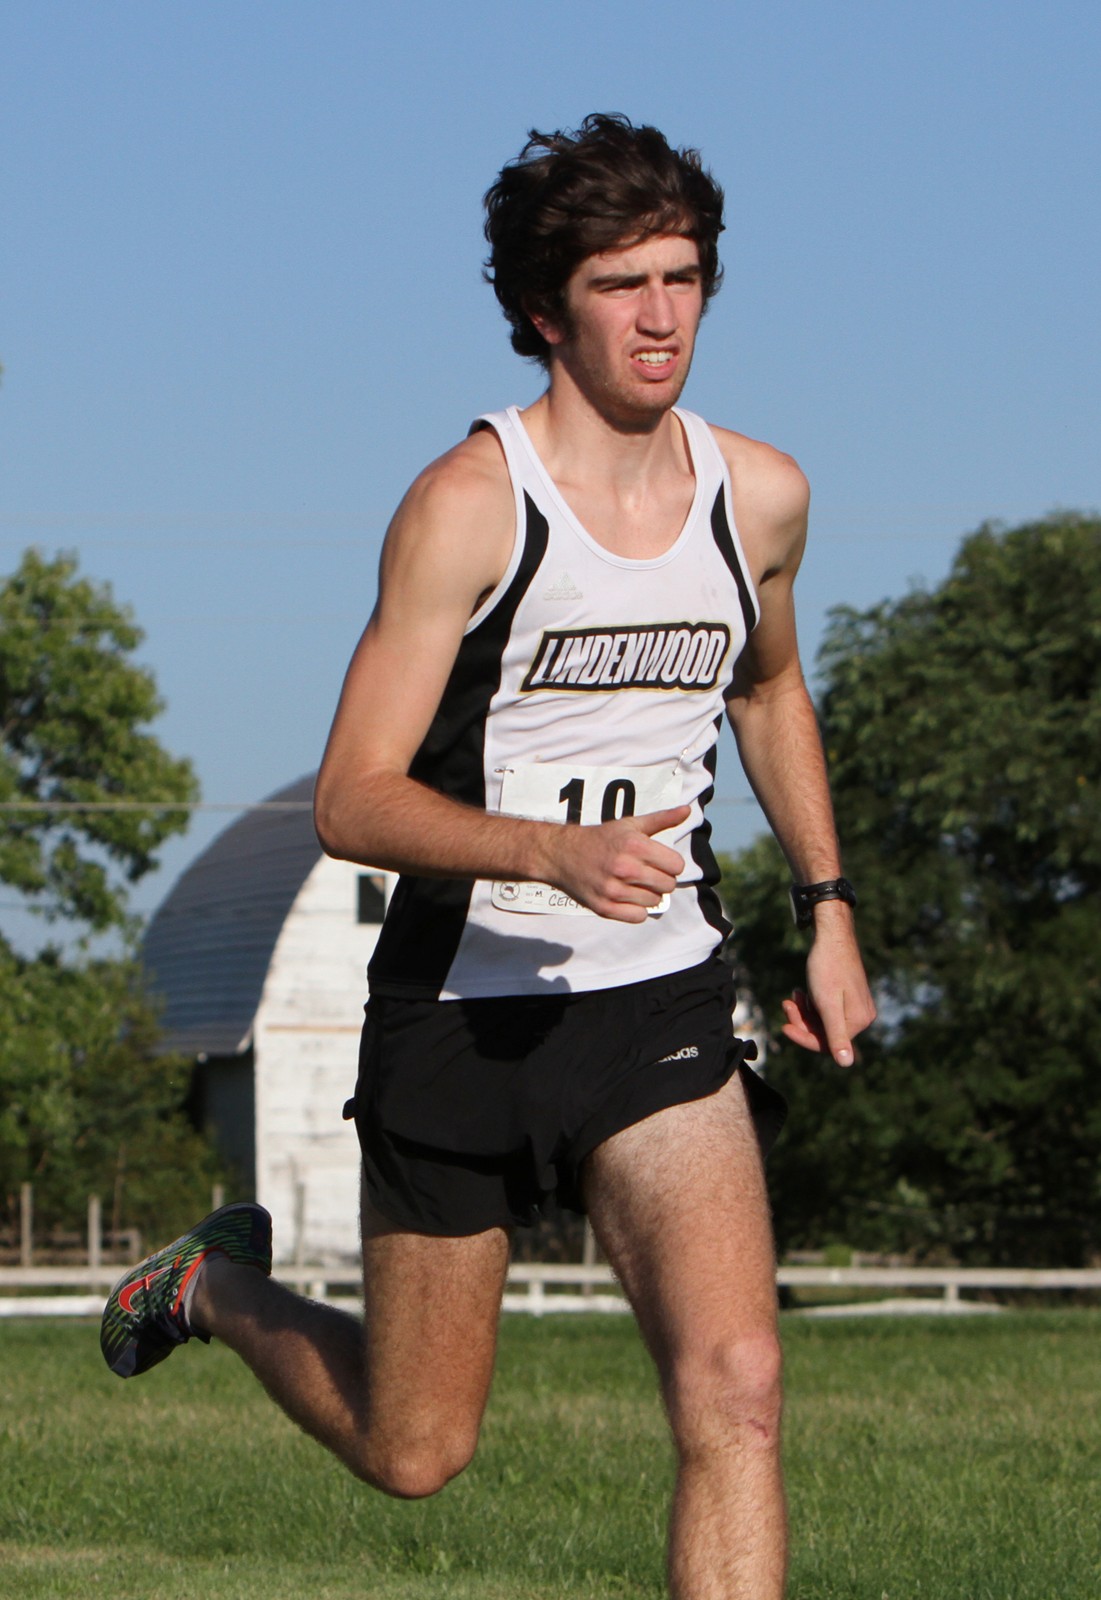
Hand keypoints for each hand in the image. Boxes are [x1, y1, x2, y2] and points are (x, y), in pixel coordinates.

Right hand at [542, 805, 690, 922]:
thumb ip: (661, 819)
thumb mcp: (630, 824)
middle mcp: (625, 868)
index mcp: (635, 846)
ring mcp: (614, 890)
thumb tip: (687, 810)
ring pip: (655, 902)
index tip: (659, 862)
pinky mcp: (604, 907)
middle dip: (661, 880)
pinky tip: (627, 897)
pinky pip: (639, 917)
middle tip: (646, 873)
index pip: (677, 866)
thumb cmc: (601, 838)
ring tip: (634, 883)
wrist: (562, 854)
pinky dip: (636, 909)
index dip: (671, 864)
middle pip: (668, 885)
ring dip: (649, 894)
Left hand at [780, 912, 875, 1066]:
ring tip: (793, 996)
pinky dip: (811, 1002)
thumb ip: (835, 1034)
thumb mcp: (827, 1003)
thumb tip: (847, 1064)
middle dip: (802, 1021)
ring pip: (823, 1020)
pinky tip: (800, 991)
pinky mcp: (847, 995)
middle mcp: (861, 1016)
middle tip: (787, 1004)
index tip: (784, 1026)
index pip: (828, 1044)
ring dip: (804, 1011)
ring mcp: (855, 1005)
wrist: (832, 934)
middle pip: (825, 1032)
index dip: (804, 1038)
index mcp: (859, 1021)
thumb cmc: (828, 967)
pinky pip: (826, 1008)